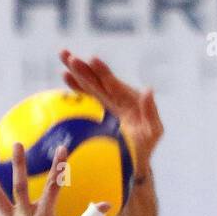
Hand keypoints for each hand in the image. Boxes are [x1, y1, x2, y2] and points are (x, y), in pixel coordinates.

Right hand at [59, 50, 163, 180]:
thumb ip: (151, 112)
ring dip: (75, 72)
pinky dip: (75, 87)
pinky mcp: (97, 112)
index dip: (103, 72)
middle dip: (83, 67)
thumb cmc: (146, 147)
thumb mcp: (153, 131)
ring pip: (89, 85)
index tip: (92, 59)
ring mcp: (105, 103)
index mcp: (128, 99)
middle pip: (97, 79)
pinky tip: (64, 76)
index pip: (113, 83)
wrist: (134, 160)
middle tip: (68, 55)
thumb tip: (148, 90)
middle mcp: (115, 97)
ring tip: (63, 56)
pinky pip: (85, 97)